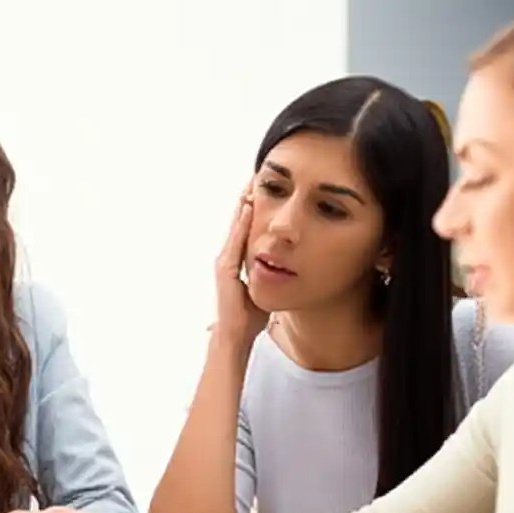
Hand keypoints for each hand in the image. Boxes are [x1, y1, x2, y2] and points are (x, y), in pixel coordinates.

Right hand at [211, 179, 268, 344]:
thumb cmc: (251, 316)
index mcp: (237, 260)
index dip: (254, 206)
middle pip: (239, 220)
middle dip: (247, 198)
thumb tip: (289, 266)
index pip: (246, 227)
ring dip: (243, 204)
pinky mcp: (225, 269)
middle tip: (257, 175)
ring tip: (252, 183)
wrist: (236, 335)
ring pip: (236, 225)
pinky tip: (249, 208)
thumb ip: (272, 274)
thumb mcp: (265, 287)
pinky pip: (235, 241)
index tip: (264, 187)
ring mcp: (225, 262)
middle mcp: (228, 257)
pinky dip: (241, 224)